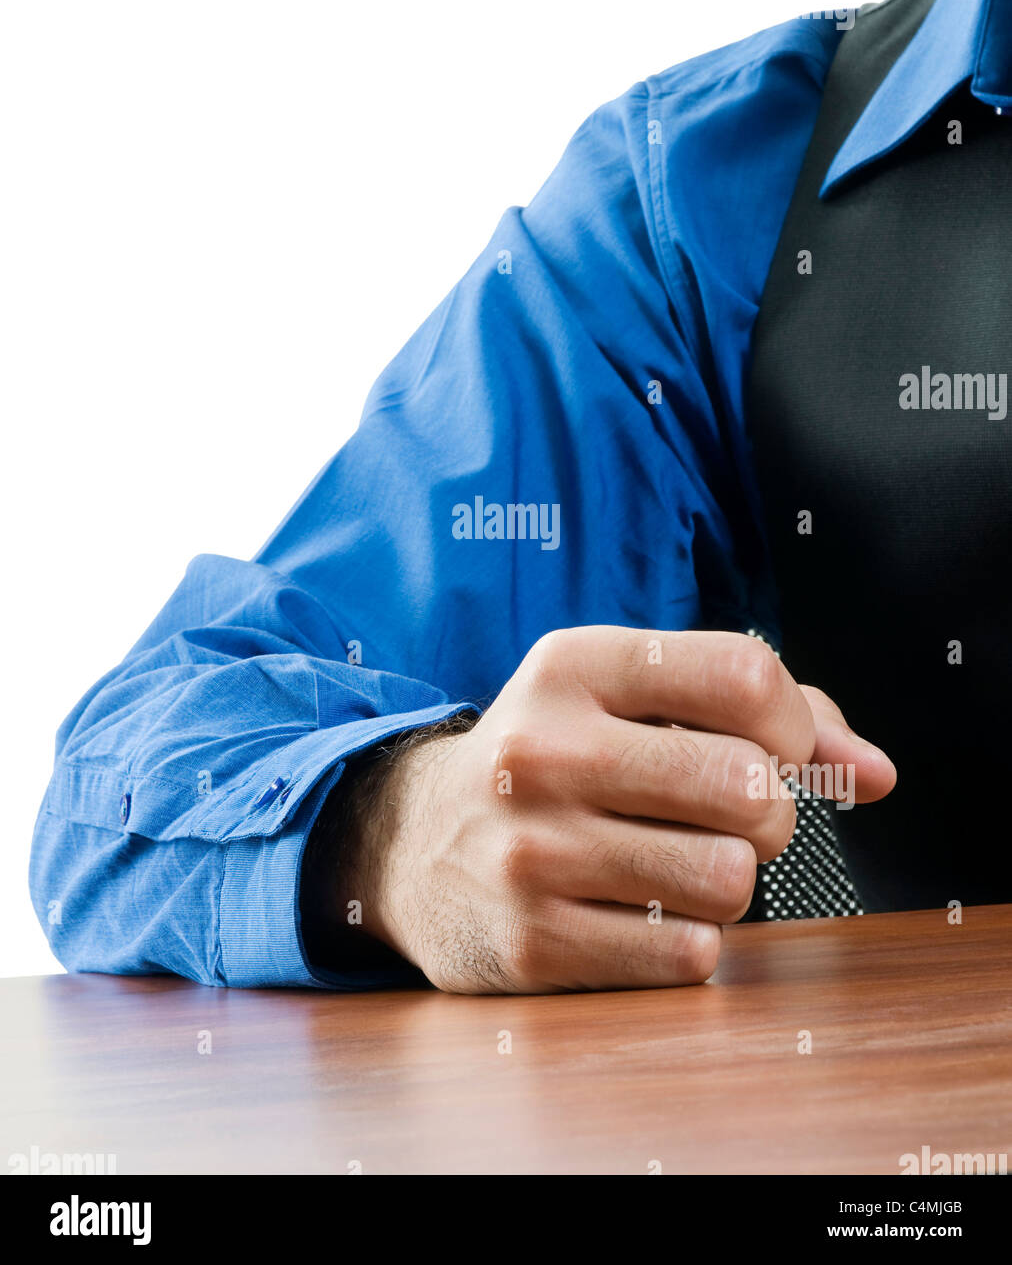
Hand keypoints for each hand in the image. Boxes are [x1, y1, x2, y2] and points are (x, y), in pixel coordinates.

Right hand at [335, 628, 894, 992]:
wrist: (413, 845)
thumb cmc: (560, 760)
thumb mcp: (633, 701)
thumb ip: (767, 716)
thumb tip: (877, 775)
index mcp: (572, 666)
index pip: (746, 675)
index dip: (794, 724)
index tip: (773, 750)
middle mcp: (542, 750)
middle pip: (750, 786)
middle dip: (769, 813)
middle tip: (727, 817)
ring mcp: (531, 852)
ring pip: (731, 880)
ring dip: (730, 882)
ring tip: (677, 864)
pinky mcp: (532, 943)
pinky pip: (690, 955)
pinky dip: (690, 940)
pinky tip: (639, 912)